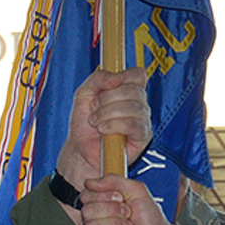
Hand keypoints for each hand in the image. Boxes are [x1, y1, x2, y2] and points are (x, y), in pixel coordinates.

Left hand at [57, 68, 151, 187]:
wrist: (80, 150)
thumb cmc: (84, 124)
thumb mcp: (84, 93)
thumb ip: (98, 78)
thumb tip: (117, 77)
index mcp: (127, 91)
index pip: (138, 75)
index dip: (124, 77)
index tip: (108, 86)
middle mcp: (138, 104)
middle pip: (134, 90)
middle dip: (108, 98)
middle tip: (94, 108)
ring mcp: (143, 120)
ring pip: (134, 107)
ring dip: (108, 113)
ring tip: (96, 122)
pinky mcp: (143, 137)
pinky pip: (135, 125)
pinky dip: (115, 125)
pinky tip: (104, 130)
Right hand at [80, 173, 189, 224]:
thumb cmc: (150, 220)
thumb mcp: (137, 191)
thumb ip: (115, 180)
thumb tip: (90, 182)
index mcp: (100, 205)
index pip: (86, 195)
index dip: (103, 195)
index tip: (120, 198)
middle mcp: (95, 221)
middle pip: (86, 210)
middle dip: (112, 210)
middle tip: (128, 214)